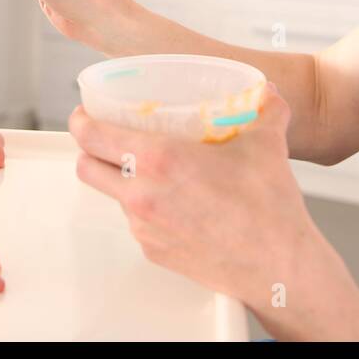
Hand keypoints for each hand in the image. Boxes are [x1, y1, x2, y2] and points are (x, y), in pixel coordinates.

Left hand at [69, 84, 358, 337]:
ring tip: (149, 168)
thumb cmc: (268, 207)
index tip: (86, 111)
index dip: (81, 120)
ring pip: (112, 195)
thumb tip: (266, 92)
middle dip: (89, 150)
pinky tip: (173, 201)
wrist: (278, 266)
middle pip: (86, 167)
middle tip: (107, 136)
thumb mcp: (267, 143)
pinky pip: (136, 222)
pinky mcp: (153, 252)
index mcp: (158, 160)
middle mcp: (141, 194)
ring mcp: (144, 227)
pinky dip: (144, 207)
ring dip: (120, 179)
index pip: (90, 136)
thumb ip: (264, 109)